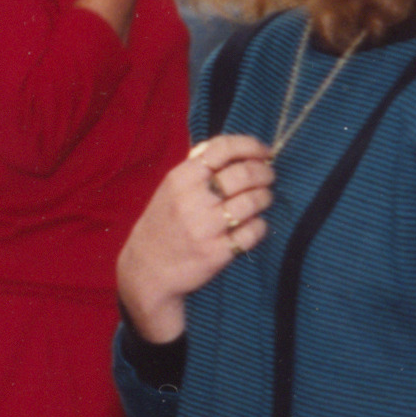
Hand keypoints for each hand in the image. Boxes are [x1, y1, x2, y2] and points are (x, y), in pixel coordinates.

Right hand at [116, 135, 273, 342]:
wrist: (147, 270)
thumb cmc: (162, 224)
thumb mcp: (169, 189)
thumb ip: (196, 167)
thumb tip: (231, 148)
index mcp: (180, 178)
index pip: (223, 148)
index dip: (251, 146)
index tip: (265, 152)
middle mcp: (192, 199)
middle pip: (245, 173)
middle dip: (265, 172)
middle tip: (268, 176)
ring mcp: (205, 227)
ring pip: (254, 201)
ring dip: (266, 197)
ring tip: (263, 199)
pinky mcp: (217, 252)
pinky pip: (255, 231)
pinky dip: (260, 226)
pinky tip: (253, 225)